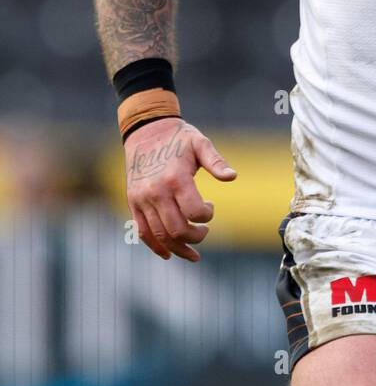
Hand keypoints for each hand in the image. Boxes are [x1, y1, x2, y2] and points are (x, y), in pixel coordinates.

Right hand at [124, 117, 236, 261]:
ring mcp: (142, 199)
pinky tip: (169, 254)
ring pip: (160, 236)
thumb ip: (216, 161)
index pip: (194, 211)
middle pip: (177, 229)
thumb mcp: (200, 143)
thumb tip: (232, 177)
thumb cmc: (178, 138)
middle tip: (204, 231)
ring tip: (194, 254)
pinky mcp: (133, 202)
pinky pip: (142, 232)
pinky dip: (155, 247)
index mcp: (175, 178)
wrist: (146, 131)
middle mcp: (156, 192)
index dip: (207, 215)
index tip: (211, 206)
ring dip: (179, 249)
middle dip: (196, 237)